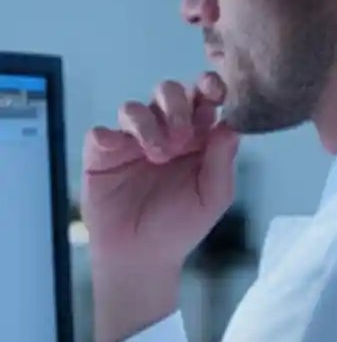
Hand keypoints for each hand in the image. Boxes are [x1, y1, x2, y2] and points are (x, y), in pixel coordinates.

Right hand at [82, 73, 239, 341]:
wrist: (143, 255)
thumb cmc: (182, 224)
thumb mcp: (214, 195)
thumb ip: (222, 160)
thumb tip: (230, 125)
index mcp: (198, 136)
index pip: (204, 98)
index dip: (209, 86)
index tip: (215, 90)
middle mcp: (165, 131)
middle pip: (169, 91)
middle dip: (177, 105)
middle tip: (183, 137)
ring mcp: (132, 141)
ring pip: (135, 107)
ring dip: (148, 124)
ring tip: (158, 155)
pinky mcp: (103, 155)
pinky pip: (100, 132)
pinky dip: (109, 135)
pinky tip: (118, 148)